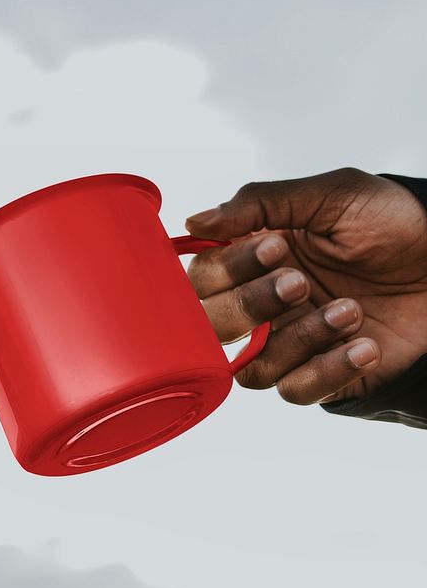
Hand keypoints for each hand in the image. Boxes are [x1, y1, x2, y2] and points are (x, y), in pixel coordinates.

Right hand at [185, 167, 426, 404]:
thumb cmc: (393, 222)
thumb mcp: (329, 195)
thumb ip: (259, 204)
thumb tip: (193, 222)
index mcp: (253, 260)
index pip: (202, 278)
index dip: (229, 268)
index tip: (276, 248)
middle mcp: (263, 305)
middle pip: (213, 327)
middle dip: (251, 305)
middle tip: (301, 282)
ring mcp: (291, 342)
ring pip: (253, 367)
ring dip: (300, 338)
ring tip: (351, 311)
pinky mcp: (325, 375)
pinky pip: (296, 392)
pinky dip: (328, 371)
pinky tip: (366, 345)